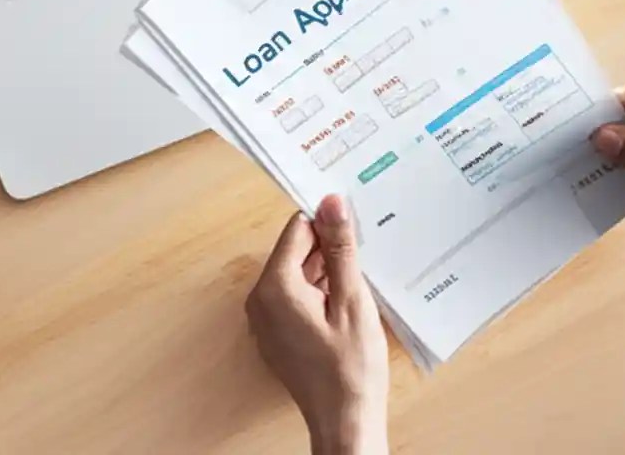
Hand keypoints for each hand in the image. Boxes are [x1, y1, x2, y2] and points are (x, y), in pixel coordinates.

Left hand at [246, 196, 388, 454]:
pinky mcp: (277, 334)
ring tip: (358, 285)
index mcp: (274, 287)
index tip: (355, 225)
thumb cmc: (351, 367)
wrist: (345, 421)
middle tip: (363, 257)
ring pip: (298, 275)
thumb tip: (331, 202)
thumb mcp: (352, 299)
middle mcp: (260, 300)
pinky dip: (320, 293)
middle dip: (329, 249)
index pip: (297, 230)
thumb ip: (340, 248)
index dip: (328, 223)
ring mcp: (266, 320)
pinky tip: (347, 305)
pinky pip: (296, 298)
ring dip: (327, 272)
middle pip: (295, 252)